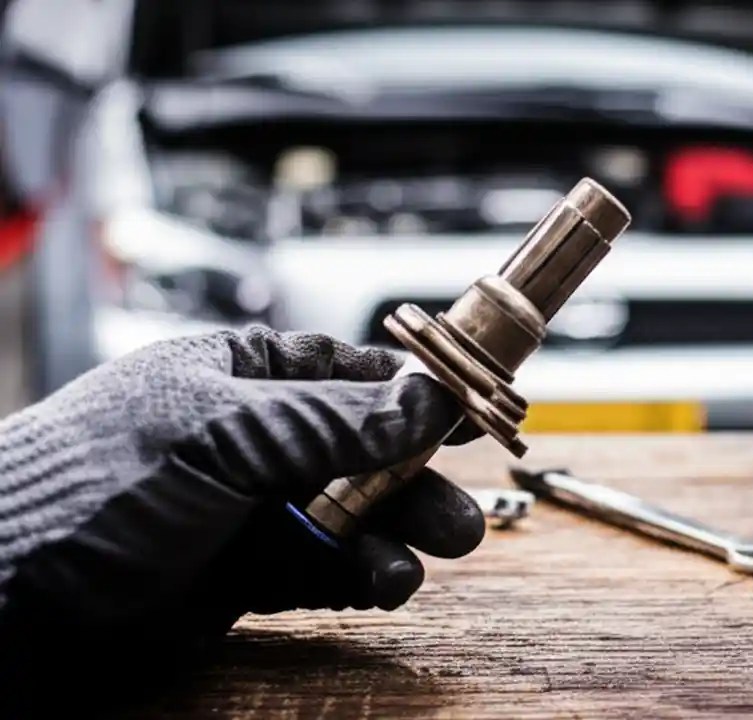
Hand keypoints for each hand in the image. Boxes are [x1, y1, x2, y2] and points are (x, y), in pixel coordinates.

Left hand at [0, 327, 484, 706]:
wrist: (5, 602)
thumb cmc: (87, 488)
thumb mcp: (225, 437)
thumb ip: (334, 423)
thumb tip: (430, 399)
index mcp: (234, 376)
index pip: (344, 371)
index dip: (412, 389)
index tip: (471, 407)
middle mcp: (245, 440)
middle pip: (361, 450)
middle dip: (418, 475)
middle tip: (465, 503)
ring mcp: (244, 510)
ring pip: (350, 515)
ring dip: (399, 531)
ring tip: (439, 548)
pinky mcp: (240, 578)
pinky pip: (323, 571)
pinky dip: (362, 576)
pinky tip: (386, 583)